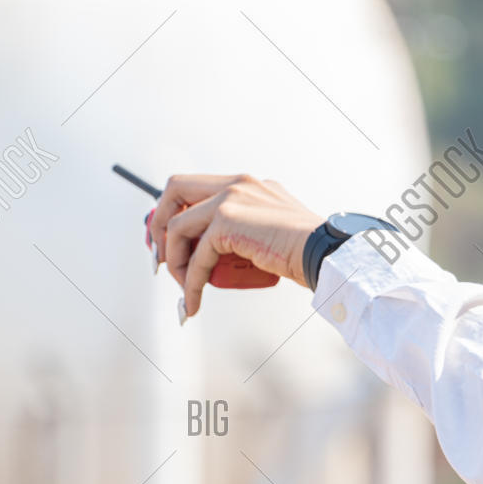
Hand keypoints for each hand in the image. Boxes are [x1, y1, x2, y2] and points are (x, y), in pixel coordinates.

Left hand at [149, 174, 324, 319]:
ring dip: (173, 260)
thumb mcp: (272, 226)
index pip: (195, 186)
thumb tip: (225, 247)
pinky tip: (193, 300)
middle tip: (159, 255)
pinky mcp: (227, 222)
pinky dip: (189, 282)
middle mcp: (236, 184)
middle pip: (175, 190)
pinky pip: (195, 256)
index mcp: (246, 183)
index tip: (168, 239)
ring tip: (183, 285)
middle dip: (158, 224)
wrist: (324, 252)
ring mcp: (230, 199)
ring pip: (177, 226)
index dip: (173, 210)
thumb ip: (249, 225)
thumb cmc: (305, 248)